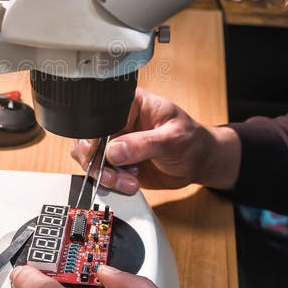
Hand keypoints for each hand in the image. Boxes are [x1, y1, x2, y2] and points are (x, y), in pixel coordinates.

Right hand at [70, 87, 240, 193]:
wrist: (199, 163)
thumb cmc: (192, 142)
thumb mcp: (173, 139)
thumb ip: (144, 143)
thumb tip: (114, 150)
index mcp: (130, 104)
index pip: (100, 117)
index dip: (95, 136)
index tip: (103, 153)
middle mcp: (118, 121)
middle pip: (88, 139)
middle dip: (98, 161)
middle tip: (115, 174)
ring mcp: (116, 142)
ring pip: (91, 159)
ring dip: (106, 175)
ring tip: (130, 181)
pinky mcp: (116, 161)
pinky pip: (101, 173)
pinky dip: (112, 183)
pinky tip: (130, 182)